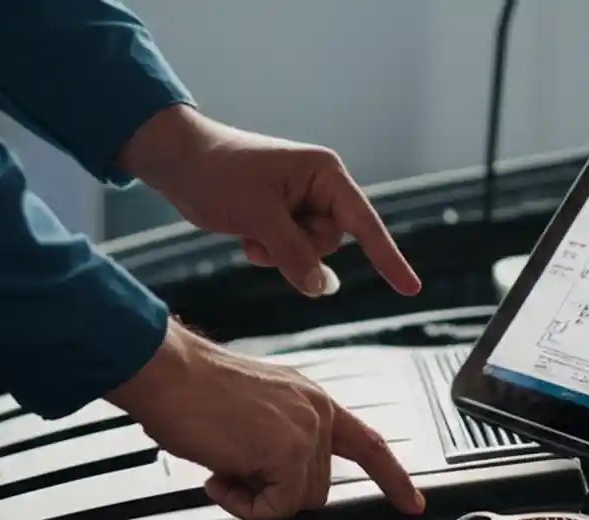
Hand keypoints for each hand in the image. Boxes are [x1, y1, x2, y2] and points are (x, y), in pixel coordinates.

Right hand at [106, 318, 425, 519]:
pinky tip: (218, 477)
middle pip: (315, 487)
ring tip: (221, 465)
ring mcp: (306, 433)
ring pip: (296, 502)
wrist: (169, 372)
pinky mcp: (287, 455)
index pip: (366, 442)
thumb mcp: (252, 407)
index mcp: (311, 399)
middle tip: (229, 467)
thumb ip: (277, 436)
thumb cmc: (191, 387)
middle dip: (271, 490)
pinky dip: (243, 507)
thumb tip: (269, 476)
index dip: (391, 476)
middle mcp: (316, 412)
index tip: (411, 501)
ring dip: (253, 498)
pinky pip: (274, 510)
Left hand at [117, 105, 421, 297]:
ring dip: (279, 253)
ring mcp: (300, 203)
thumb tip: (322, 288)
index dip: (388, 259)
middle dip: (298, 250)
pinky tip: (245, 234)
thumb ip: (294, 254)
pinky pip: (289, 252)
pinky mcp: (282, 216)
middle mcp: (319, 187)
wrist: (178, 161)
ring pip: (309, 253)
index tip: (411, 289)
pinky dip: (268, 251)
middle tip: (262, 231)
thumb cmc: (218, 174)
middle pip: (330, 244)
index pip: (364, 223)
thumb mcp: (258, 218)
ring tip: (249, 230)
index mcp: (324, 174)